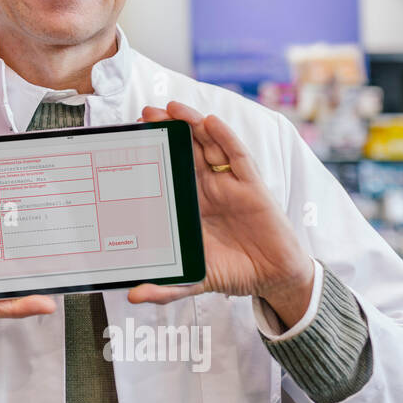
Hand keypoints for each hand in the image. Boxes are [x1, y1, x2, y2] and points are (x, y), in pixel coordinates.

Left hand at [128, 101, 313, 324]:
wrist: (273, 279)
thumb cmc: (233, 273)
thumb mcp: (194, 281)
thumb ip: (166, 288)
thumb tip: (134, 296)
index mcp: (188, 205)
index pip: (166, 171)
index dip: (152, 154)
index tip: (129, 138)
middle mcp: (206, 189)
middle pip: (184, 151)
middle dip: (167, 130)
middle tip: (145, 113)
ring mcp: (229, 184)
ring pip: (209, 146)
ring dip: (192, 124)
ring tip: (172, 107)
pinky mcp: (252, 186)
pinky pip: (238, 157)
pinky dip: (225, 137)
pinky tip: (211, 122)